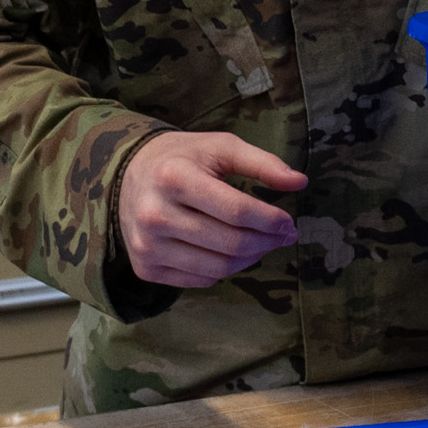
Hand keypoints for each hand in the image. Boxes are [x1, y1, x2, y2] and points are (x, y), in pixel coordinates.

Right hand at [117, 131, 306, 288]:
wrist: (128, 175)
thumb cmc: (184, 159)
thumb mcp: (221, 147)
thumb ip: (262, 163)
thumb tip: (300, 182)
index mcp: (175, 177)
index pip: (237, 211)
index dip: (271, 221)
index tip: (289, 222)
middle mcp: (156, 215)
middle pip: (230, 243)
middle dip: (267, 242)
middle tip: (284, 236)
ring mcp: (147, 246)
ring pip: (218, 269)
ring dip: (251, 259)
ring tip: (262, 244)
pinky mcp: (145, 268)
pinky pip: (200, 280)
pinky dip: (224, 270)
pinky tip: (231, 252)